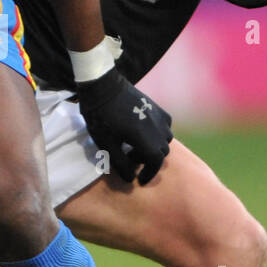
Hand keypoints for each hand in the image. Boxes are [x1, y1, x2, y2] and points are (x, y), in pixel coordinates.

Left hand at [76, 68, 171, 185]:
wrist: (103, 86)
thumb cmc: (101, 116)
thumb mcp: (106, 144)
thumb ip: (120, 164)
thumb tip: (131, 179)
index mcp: (146, 139)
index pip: (155, 162)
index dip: (149, 174)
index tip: (139, 180)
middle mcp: (158, 128)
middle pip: (161, 152)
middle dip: (148, 160)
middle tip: (130, 159)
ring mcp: (159, 116)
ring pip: (165, 140)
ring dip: (153, 147)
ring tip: (134, 146)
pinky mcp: (157, 107)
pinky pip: (165, 126)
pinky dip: (158, 134)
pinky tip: (142, 132)